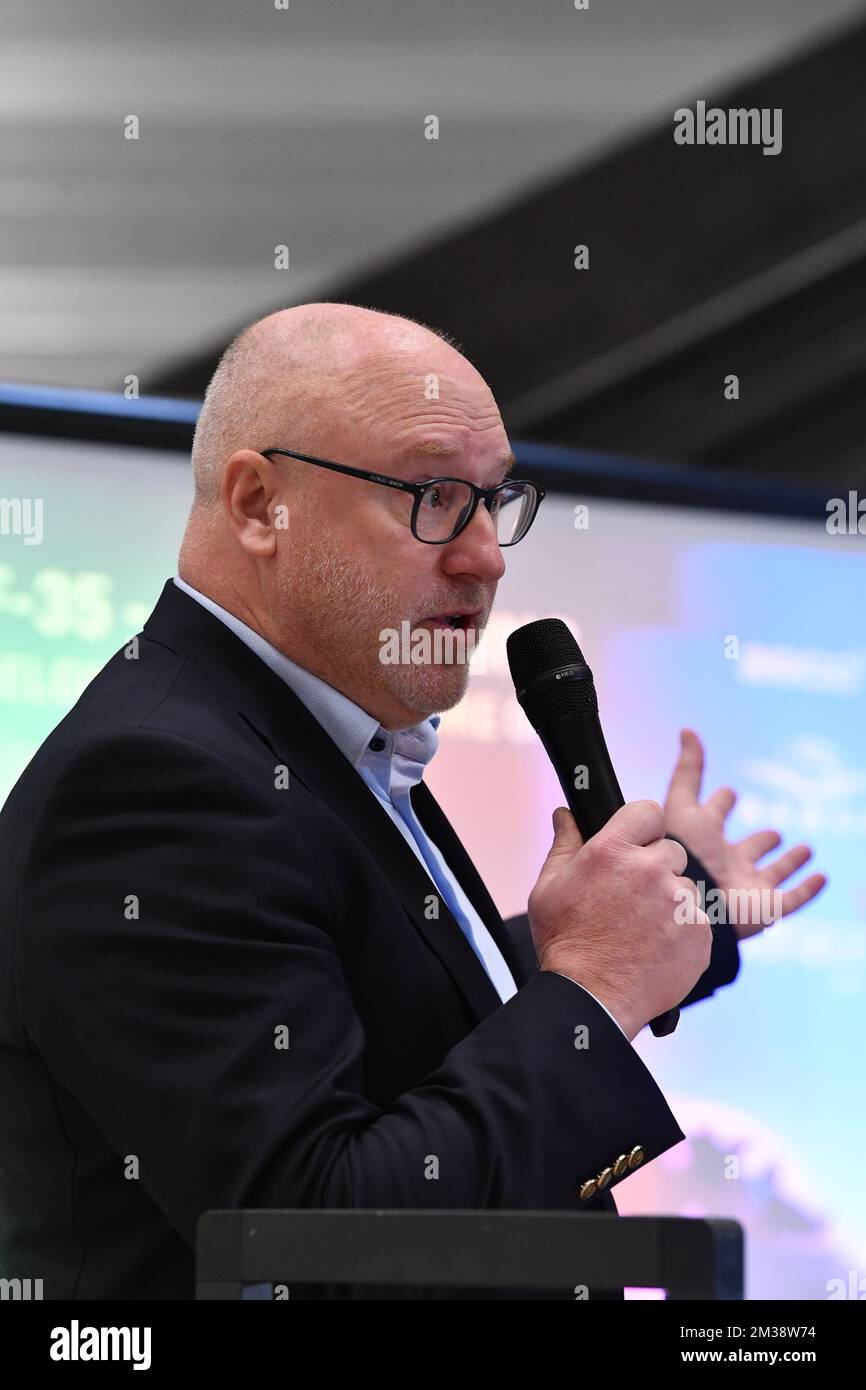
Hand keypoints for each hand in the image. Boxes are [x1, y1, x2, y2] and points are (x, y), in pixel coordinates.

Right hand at [529, 799, 711, 1039]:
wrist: (591, 999)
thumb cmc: (566, 942)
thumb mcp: (548, 888)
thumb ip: (564, 844)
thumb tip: (565, 814)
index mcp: (612, 851)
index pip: (648, 811)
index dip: (643, 826)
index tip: (637, 843)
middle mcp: (651, 870)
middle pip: (671, 851)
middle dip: (656, 868)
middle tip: (632, 898)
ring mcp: (680, 903)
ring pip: (685, 889)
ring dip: (670, 902)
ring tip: (641, 930)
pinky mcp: (700, 933)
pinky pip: (698, 921)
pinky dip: (682, 932)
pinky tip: (656, 948)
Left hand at [663, 728, 826, 939]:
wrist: (691, 901)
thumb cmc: (682, 850)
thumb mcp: (682, 803)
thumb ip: (688, 769)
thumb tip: (687, 730)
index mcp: (704, 839)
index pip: (713, 817)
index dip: (720, 803)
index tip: (728, 792)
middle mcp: (726, 862)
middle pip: (747, 849)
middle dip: (760, 840)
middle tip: (773, 832)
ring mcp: (747, 886)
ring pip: (773, 874)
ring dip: (789, 862)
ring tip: (806, 849)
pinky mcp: (766, 908)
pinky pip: (792, 900)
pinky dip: (809, 890)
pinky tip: (822, 878)